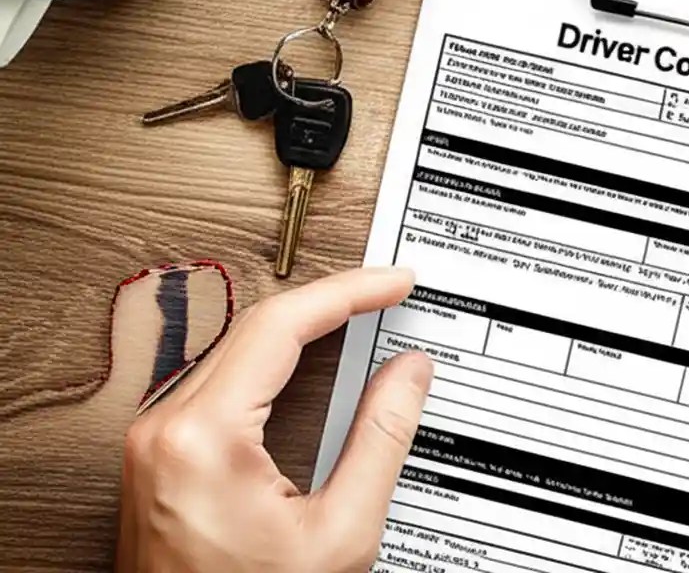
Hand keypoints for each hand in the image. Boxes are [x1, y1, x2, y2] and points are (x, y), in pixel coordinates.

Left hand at [115, 267, 432, 571]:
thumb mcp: (340, 533)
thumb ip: (382, 440)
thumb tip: (409, 374)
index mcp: (203, 438)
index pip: (282, 326)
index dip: (348, 292)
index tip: (392, 281)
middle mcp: (164, 429)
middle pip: (255, 326)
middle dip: (328, 301)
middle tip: (386, 292)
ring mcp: (153, 440)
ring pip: (235, 348)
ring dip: (299, 327)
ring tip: (358, 315)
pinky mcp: (157, 453)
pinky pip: (219, 378)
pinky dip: (271, 359)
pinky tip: (307, 357)